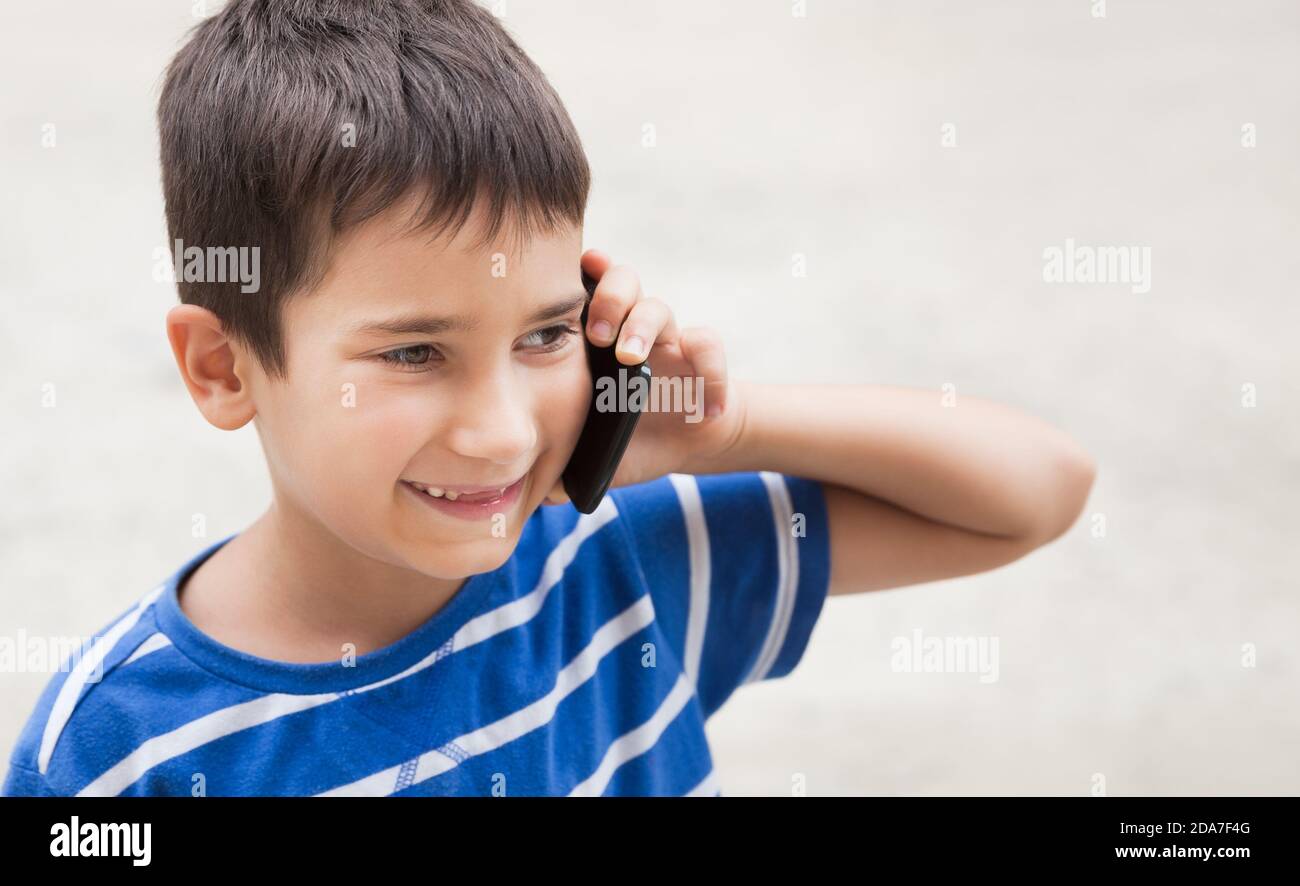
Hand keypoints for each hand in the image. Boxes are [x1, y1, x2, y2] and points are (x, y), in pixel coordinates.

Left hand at [543, 250, 745, 504]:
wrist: (679, 444)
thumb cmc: (625, 438)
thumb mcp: (591, 453)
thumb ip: (561, 466)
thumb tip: (539, 493)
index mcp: (595, 342)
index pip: (584, 292)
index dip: (577, 277)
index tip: (568, 276)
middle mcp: (629, 330)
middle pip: (623, 283)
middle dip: (608, 298)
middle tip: (595, 333)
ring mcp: (666, 342)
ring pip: (659, 307)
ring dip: (643, 326)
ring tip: (631, 359)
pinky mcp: (701, 361)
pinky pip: (709, 346)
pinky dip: (712, 373)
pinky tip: (705, 409)